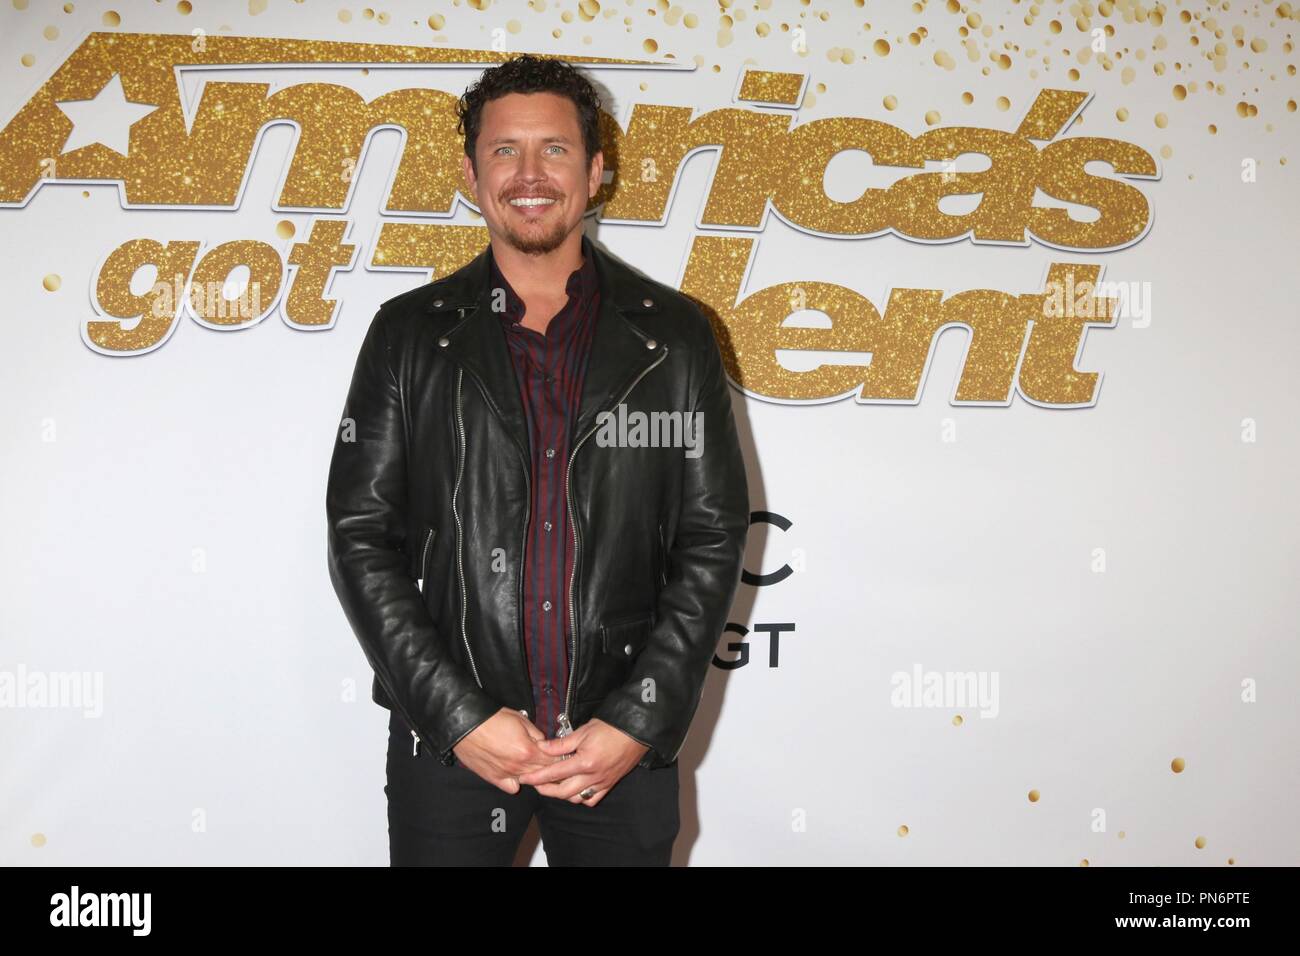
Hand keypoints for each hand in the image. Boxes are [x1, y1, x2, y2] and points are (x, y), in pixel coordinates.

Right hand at [452, 707, 564, 793]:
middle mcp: (518, 767)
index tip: (564, 757)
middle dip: (551, 770)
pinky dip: (516, 783)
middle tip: (554, 764)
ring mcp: (506, 774)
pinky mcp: (493, 778)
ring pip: (529, 782)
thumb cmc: (492, 719)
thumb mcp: (521, 719)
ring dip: (536, 776)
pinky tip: (517, 774)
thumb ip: (537, 735)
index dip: (561, 759)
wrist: (467, 724)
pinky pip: (511, 787)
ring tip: (536, 768)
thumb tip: (545, 744)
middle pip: (544, 774)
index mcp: (528, 751)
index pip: (554, 761)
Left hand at [515, 718, 650, 806]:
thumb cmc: (611, 728)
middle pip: (563, 792)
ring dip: (563, 795)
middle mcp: (593, 776)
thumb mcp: (583, 731)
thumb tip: (542, 747)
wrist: (636, 731)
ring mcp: (602, 782)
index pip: (555, 773)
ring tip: (554, 785)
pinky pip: (592, 798)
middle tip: (536, 784)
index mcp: (584, 762)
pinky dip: (581, 797)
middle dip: (546, 790)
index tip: (525, 778)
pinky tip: (575, 789)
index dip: (538, 777)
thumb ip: (561, 743)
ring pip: (577, 798)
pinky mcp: (610, 784)